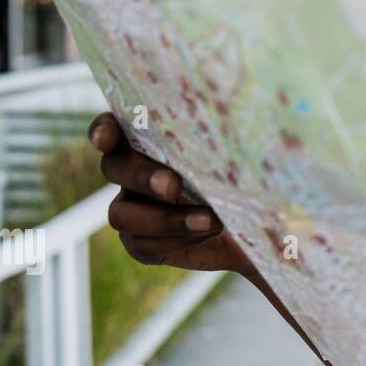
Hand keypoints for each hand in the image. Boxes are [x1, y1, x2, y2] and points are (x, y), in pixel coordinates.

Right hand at [89, 112, 256, 276]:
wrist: (260, 226)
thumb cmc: (252, 178)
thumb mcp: (249, 156)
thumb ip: (240, 139)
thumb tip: (262, 121)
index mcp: (151, 140)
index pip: (112, 127)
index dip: (103, 130)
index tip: (106, 139)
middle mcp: (133, 171)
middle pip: (113, 167)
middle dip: (140, 175)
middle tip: (173, 185)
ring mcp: (132, 208)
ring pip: (121, 214)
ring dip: (164, 218)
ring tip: (210, 220)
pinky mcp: (141, 242)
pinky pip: (142, 244)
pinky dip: (176, 240)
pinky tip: (208, 233)